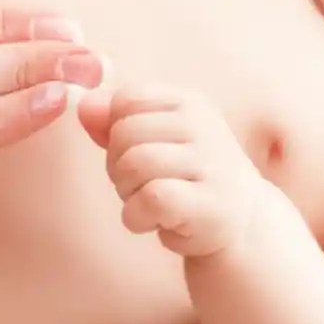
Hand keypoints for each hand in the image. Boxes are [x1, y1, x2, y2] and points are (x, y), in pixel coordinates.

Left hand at [79, 85, 277, 256]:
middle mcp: (204, 125)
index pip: (124, 100)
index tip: (138, 154)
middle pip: (124, 133)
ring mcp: (212, 163)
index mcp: (188, 102)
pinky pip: (151, 198)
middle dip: (117, 166)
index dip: (115, 132)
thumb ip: (112, 120)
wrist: (239, 222)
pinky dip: (137, 216)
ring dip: (126, 193)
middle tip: (142, 186)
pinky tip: (153, 223)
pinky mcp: (210, 204)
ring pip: (134, 164)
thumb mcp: (150, 141)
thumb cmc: (183, 176)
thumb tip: (83, 105)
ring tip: (148, 204)